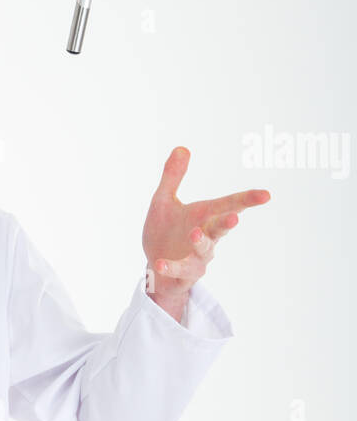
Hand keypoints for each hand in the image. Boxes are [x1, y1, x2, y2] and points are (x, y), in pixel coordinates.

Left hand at [143, 147, 270, 318]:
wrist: (154, 264)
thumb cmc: (164, 230)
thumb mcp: (163, 200)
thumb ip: (172, 176)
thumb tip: (182, 147)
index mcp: (204, 215)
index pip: (228, 204)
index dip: (247, 200)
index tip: (266, 195)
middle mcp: (206, 236)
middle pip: (221, 228)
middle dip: (227, 222)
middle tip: (234, 217)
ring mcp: (197, 256)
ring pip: (205, 250)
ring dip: (201, 243)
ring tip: (195, 234)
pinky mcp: (184, 273)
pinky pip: (179, 270)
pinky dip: (170, 267)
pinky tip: (159, 264)